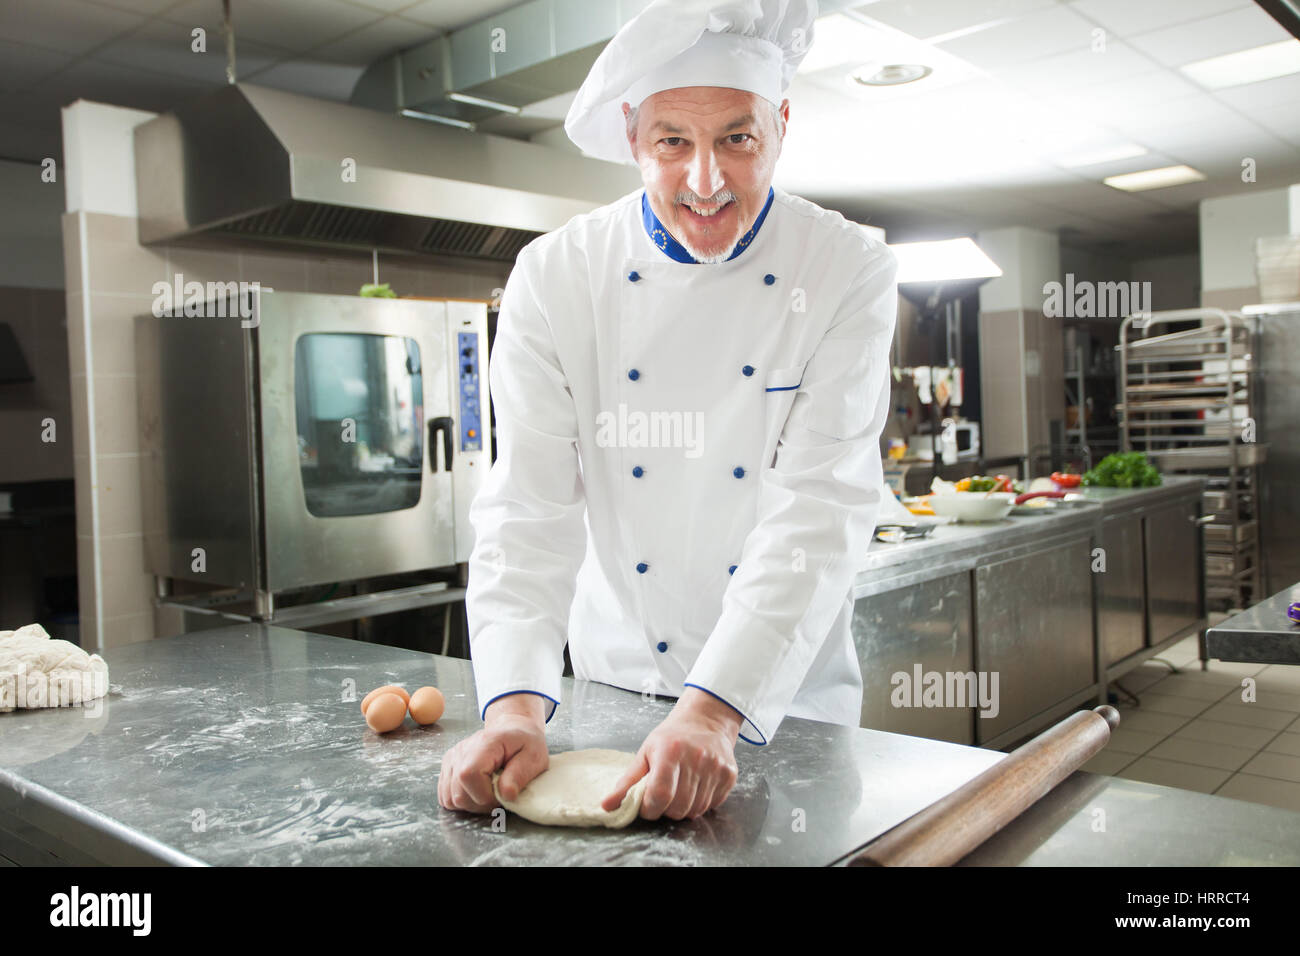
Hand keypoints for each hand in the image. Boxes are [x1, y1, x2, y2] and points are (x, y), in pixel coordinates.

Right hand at [437, 693, 548, 813]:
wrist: (513, 729)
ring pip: (449, 798)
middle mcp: (462, 750)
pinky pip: (445, 796)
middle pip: (457, 793)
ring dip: (471, 804)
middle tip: (499, 796)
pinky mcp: (448, 767)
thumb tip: (506, 795)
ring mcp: (452, 759)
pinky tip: (478, 792)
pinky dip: (462, 801)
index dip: (485, 795)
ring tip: (489, 793)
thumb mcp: (534, 756)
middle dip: (480, 804)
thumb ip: (520, 775)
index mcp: (484, 744)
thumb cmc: (524, 743)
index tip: (503, 795)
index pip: (468, 775)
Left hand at [601, 688, 741, 820]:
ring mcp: (715, 767)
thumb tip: (606, 806)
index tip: (647, 806)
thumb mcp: (645, 753)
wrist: (706, 719)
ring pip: (696, 810)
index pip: (660, 795)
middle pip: (678, 807)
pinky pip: (712, 805)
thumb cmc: (671, 737)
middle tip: (663, 797)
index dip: (650, 808)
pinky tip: (696, 787)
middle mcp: (696, 759)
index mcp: (670, 752)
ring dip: (684, 808)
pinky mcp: (729, 774)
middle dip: (666, 810)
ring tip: (680, 790)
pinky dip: (701, 803)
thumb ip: (626, 782)